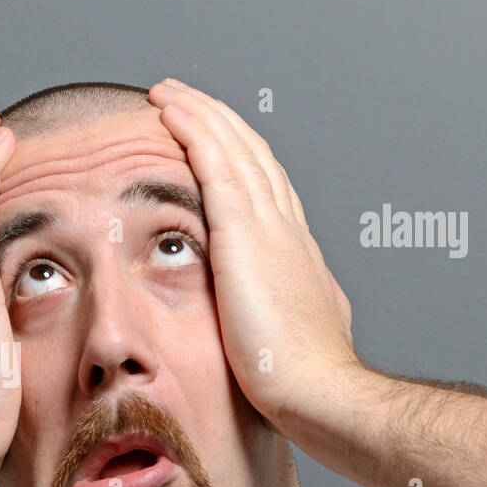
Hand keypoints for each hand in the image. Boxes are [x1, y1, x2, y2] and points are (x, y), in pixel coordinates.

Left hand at [148, 78, 359, 431]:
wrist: (319, 393)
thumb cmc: (301, 387)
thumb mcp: (288, 342)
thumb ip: (275, 322)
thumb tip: (266, 326)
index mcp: (296, 256)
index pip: (267, 191)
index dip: (241, 160)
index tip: (217, 142)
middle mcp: (288, 231)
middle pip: (253, 157)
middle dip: (219, 124)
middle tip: (186, 100)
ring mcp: (270, 228)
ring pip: (233, 149)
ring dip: (199, 114)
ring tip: (168, 93)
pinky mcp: (246, 234)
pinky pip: (216, 164)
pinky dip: (194, 130)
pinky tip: (169, 110)